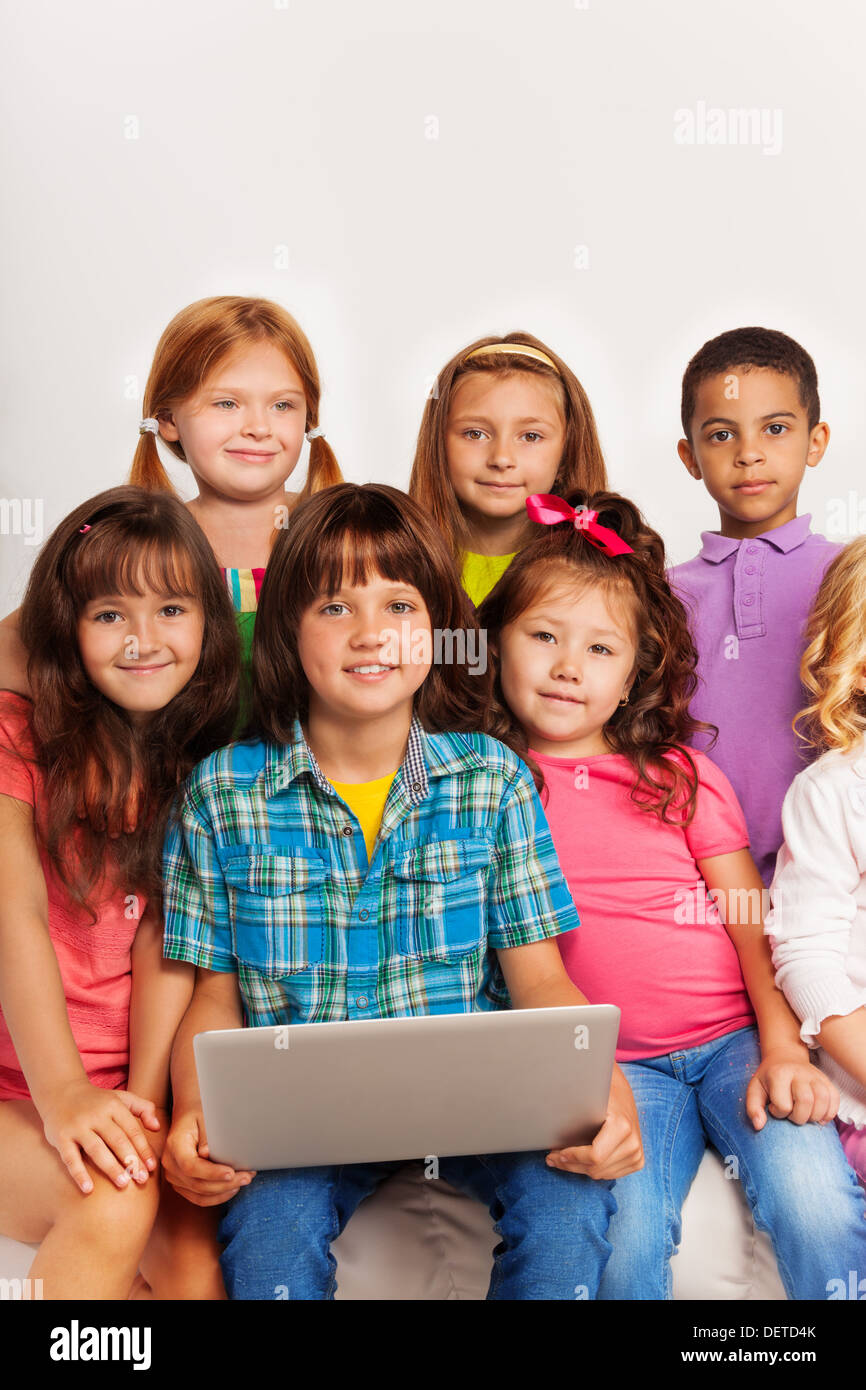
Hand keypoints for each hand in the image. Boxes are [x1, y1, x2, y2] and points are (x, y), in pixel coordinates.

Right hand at [41, 1080, 159, 1193]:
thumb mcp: (120, 1098)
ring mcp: (77, 1126)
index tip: (151, 1167)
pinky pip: (70, 1158)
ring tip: (123, 1184)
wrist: (60, 1092)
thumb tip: (157, 1127)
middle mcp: (96, 1115)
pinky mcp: (61, 1137)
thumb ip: (143, 1108)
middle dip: (131, 1161)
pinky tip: (88, 1189)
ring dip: (111, 1168)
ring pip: (96, 1149)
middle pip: (117, 1140)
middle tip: (142, 1180)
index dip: (143, 1149)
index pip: (132, 1130)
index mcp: (113, 1106)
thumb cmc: (97, 1101)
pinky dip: (79, 1174)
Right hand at [162, 1108, 255, 1206]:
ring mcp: (173, 1176)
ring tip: (244, 1180)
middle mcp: (170, 1163)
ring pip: (199, 1194)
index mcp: (174, 1145)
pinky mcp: (181, 1184)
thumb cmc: (199, 1114)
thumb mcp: (205, 1117)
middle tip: (247, 1176)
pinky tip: (233, 1188)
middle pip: (197, 1184)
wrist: (188, 1115)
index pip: (190, 1166)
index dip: (211, 1173)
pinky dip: (217, 1196)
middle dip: (224, 1184)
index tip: (231, 1172)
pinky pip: (198, 1197)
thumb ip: (207, 1136)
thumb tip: (207, 1155)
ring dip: (223, 1192)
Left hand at [546, 1064, 643, 1179]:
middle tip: (552, 1158)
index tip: (556, 1154)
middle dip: (570, 1165)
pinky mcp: (637, 1161)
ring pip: (601, 1174)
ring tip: (560, 1159)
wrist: (622, 1093)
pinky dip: (592, 1170)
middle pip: (595, 1168)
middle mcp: (633, 1143)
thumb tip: (546, 1114)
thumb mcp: (587, 1096)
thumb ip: (572, 1108)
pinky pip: (609, 1175)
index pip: (594, 1156)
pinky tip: (579, 1161)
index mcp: (622, 1126)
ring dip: (579, 1169)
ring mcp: (636, 1154)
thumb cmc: (601, 1093)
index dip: (572, 1158)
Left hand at [746, 1048, 839, 1129]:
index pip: (784, 1104)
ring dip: (815, 1115)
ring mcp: (815, 1075)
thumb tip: (759, 1126)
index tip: (775, 1108)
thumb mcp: (755, 1089)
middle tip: (792, 1114)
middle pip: (806, 1101)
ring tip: (805, 1116)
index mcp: (779, 1074)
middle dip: (799, 1117)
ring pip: (823, 1099)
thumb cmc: (769, 1078)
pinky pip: (834, 1098)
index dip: (779, 1113)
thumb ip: (753, 1108)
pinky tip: (819, 1117)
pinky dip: (829, 1112)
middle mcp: (799, 1073)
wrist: (784, 1056)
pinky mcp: (826, 1080)